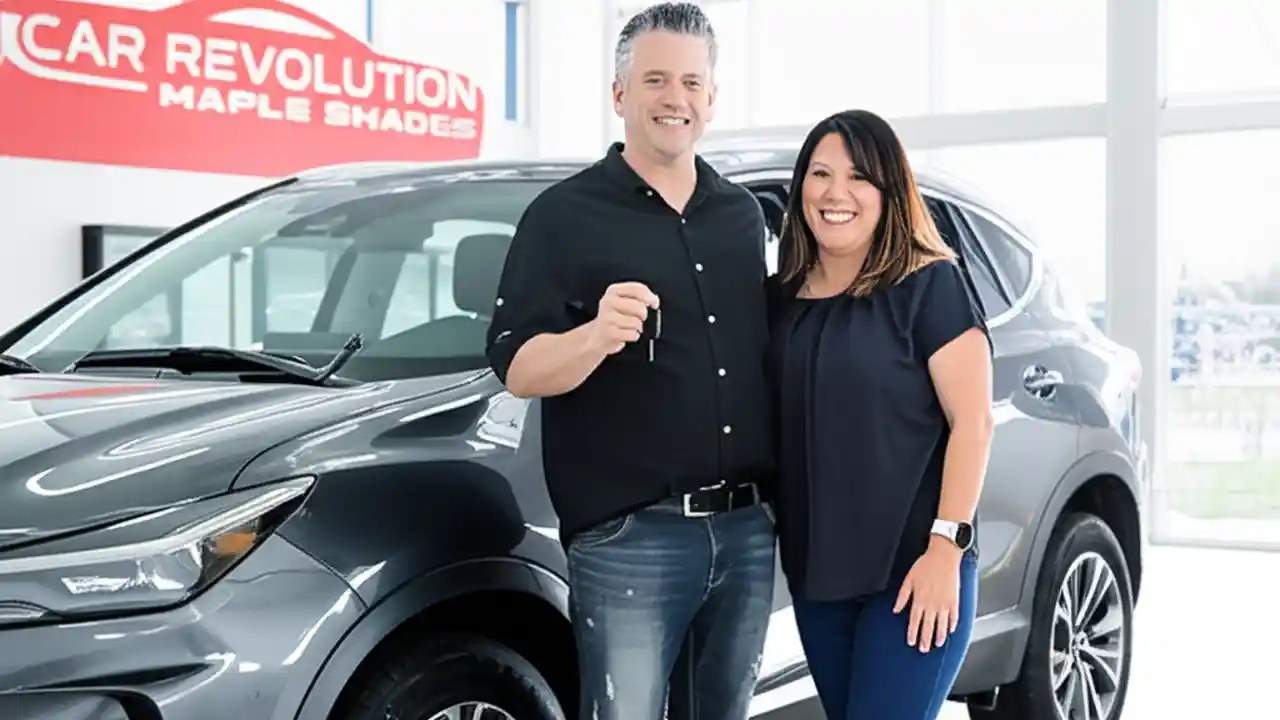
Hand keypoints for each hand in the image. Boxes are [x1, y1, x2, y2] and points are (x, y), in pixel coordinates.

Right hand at [588, 282, 659, 354]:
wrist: (597, 335)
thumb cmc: (615, 317)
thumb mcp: (623, 301)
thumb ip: (639, 297)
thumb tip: (654, 300)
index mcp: (614, 290)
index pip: (637, 289)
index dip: (650, 297)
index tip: (655, 303)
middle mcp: (609, 302)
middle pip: (639, 307)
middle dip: (643, 315)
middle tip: (640, 318)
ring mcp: (607, 317)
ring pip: (636, 322)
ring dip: (638, 327)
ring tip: (630, 327)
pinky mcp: (609, 332)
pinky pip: (632, 334)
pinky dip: (634, 336)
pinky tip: (627, 334)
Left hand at [892, 538, 962, 652]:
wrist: (943, 556)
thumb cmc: (925, 565)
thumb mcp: (908, 579)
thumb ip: (902, 596)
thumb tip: (895, 609)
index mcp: (920, 599)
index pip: (915, 621)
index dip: (912, 633)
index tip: (911, 642)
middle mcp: (932, 604)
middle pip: (928, 626)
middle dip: (925, 640)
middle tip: (923, 650)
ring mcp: (945, 603)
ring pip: (942, 624)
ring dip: (939, 636)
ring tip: (937, 644)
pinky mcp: (955, 600)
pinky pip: (954, 616)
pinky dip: (952, 625)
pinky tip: (950, 631)